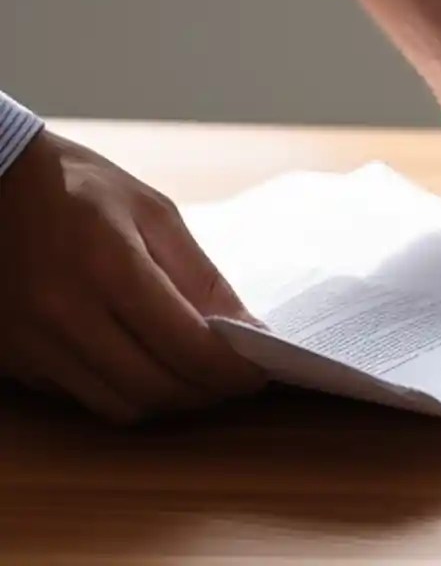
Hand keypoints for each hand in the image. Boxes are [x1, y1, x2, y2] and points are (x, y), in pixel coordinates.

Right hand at [0, 131, 265, 422]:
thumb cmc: (76, 188)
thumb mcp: (153, 213)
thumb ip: (202, 276)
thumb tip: (246, 330)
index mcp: (109, 267)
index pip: (188, 347)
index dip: (234, 372)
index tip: (261, 373)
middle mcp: (65, 314)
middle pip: (157, 389)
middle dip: (208, 393)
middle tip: (234, 379)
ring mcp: (33, 344)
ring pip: (121, 407)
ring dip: (168, 400)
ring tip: (194, 375)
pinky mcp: (14, 360)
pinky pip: (84, 397)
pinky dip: (124, 391)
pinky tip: (143, 364)